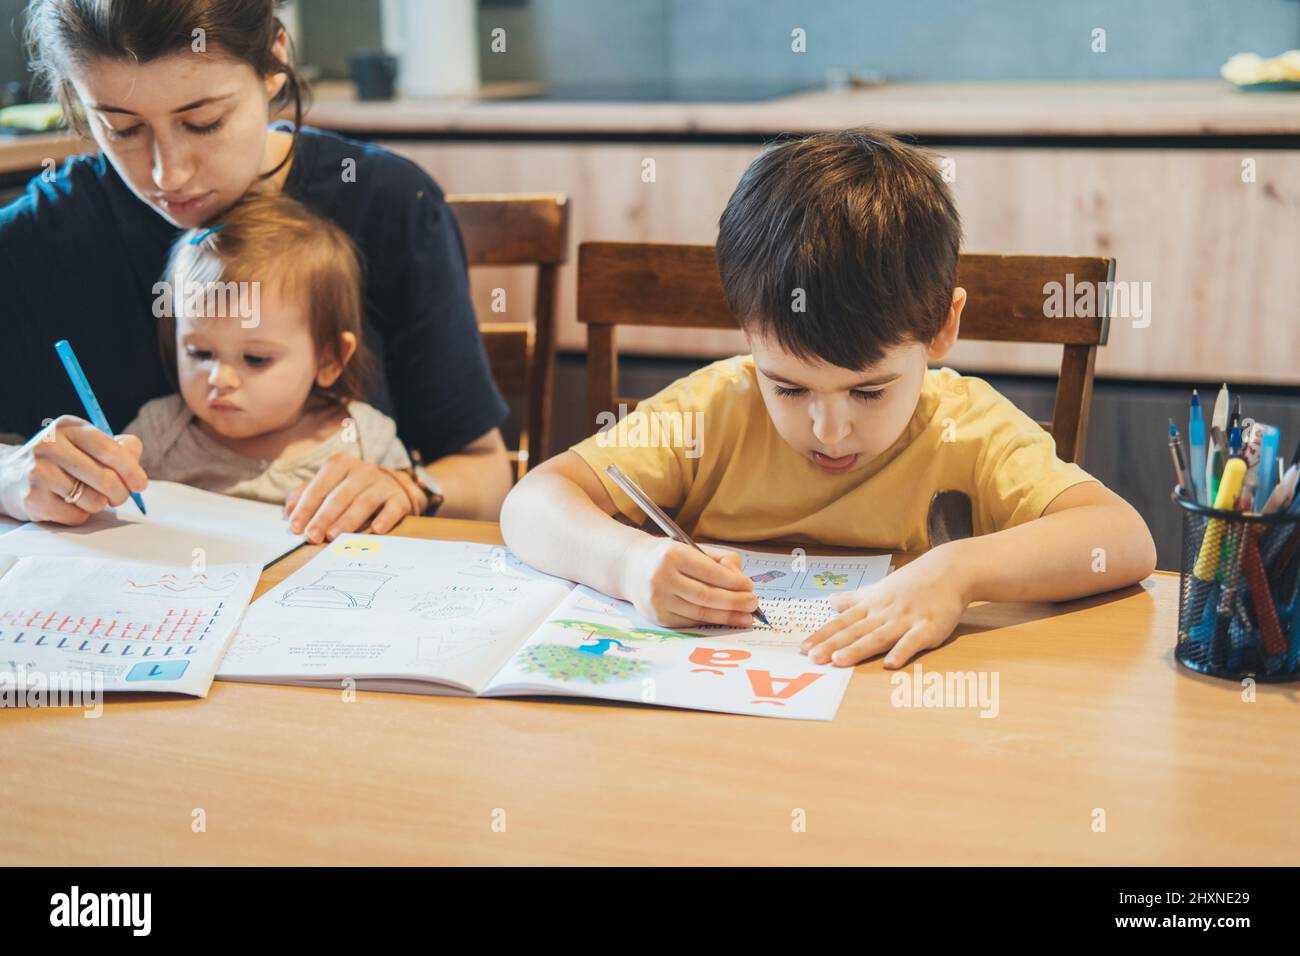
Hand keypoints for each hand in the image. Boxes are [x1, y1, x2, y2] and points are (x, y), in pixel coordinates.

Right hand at [0, 416, 146, 523]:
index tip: (141, 484)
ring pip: (94, 500)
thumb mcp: (85, 445)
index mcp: (68, 427)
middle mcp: (50, 445)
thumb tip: (134, 457)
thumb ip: (118, 448)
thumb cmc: (61, 461)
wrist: (9, 476)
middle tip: (118, 497)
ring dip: (99, 505)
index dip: (132, 471)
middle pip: (105, 478)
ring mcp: (38, 472)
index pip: (110, 450)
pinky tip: (68, 505)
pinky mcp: (33, 498)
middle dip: (120, 493)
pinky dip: (80, 515)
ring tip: (87, 497)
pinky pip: (76, 516)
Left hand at [284, 453, 424, 542]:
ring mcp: (382, 484)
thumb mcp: (328, 487)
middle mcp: (362, 471)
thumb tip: (288, 511)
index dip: (306, 507)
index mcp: (340, 465)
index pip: (319, 486)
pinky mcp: (400, 497)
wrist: (393, 487)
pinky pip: (393, 507)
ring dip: (348, 521)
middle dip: (324, 517)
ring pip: (364, 502)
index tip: (296, 527)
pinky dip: (386, 518)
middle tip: (312, 536)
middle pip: (340, 495)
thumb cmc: (352, 490)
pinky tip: (377, 530)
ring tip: (335, 537)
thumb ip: (305, 496)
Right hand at [618, 536, 757, 628]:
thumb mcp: (691, 548)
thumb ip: (719, 560)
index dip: (733, 582)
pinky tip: (726, 620)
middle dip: (734, 602)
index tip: (750, 587)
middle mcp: (661, 578)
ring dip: (726, 617)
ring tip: (745, 617)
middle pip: (706, 596)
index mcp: (672, 555)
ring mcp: (657, 600)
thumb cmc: (669, 557)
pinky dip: (710, 622)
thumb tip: (742, 582)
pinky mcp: (657, 617)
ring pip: (699, 612)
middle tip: (753, 604)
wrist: (630, 567)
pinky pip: (690, 622)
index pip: (709, 572)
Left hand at [802, 546, 971, 668]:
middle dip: (832, 644)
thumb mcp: (879, 588)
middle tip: (812, 658)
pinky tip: (890, 663)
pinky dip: (902, 651)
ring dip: (858, 648)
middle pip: (855, 631)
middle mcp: (885, 613)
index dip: (823, 634)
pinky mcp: (929, 627)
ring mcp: (906, 620)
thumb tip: (829, 601)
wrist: (949, 570)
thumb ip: (855, 598)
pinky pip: (913, 641)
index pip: (842, 622)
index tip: (803, 647)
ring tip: (839, 660)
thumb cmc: (912, 582)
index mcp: (872, 605)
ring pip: (879, 636)